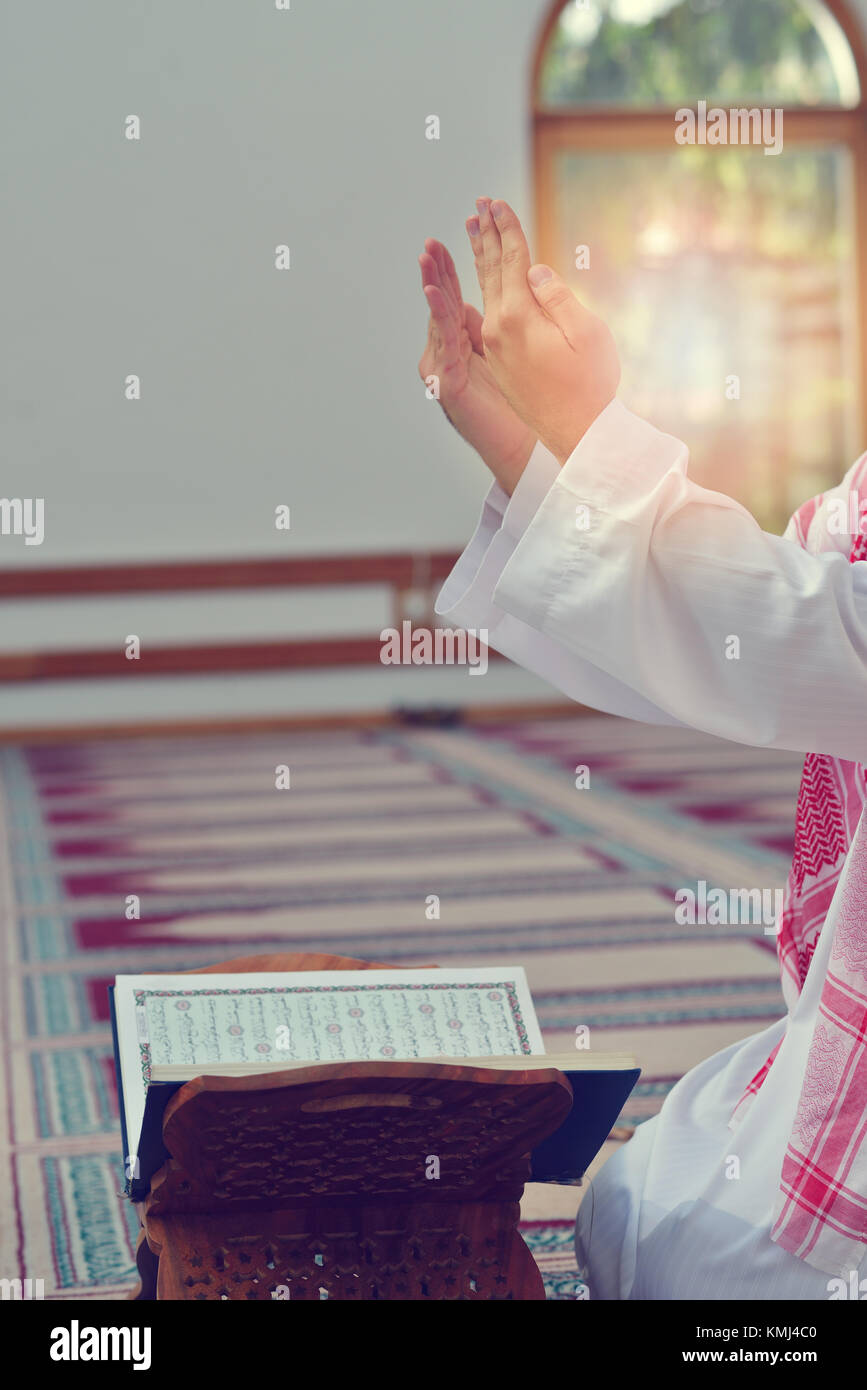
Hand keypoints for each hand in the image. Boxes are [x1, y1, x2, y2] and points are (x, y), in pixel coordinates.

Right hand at [417, 238, 534, 494]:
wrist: (525, 447)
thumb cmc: (529, 401)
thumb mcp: (527, 347)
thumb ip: (520, 317)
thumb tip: (527, 276)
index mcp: (474, 337)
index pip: (462, 291)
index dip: (460, 261)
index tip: (464, 227)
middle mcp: (455, 349)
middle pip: (445, 300)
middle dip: (438, 268)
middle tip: (432, 240)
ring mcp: (448, 366)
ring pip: (440, 317)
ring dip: (433, 284)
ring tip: (428, 257)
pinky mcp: (450, 383)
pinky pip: (444, 344)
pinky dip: (439, 316)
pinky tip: (435, 293)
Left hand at [467, 198, 619, 464]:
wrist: (578, 434)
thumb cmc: (591, 386)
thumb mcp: (587, 335)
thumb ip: (559, 297)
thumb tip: (535, 270)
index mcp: (519, 317)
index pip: (513, 260)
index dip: (508, 228)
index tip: (498, 202)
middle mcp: (499, 329)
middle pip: (492, 271)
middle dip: (487, 235)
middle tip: (479, 205)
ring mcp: (496, 347)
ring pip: (486, 291)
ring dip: (480, 258)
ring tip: (474, 230)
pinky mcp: (501, 361)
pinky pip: (489, 313)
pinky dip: (486, 287)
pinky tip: (487, 279)